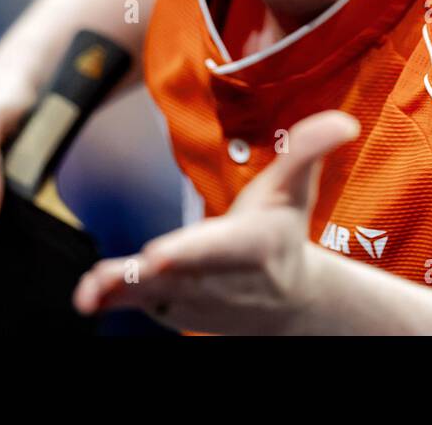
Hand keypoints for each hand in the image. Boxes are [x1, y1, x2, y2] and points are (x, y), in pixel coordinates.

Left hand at [72, 109, 360, 333]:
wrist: (286, 302)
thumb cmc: (281, 234)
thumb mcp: (295, 190)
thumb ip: (308, 151)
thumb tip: (344, 121)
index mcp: (252, 246)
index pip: (222, 249)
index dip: (192, 252)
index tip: (161, 254)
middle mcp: (221, 279)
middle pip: (181, 276)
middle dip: (149, 277)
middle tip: (126, 271)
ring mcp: (194, 300)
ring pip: (152, 296)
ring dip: (122, 292)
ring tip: (90, 293)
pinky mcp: (170, 309)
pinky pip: (139, 307)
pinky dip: (113, 302)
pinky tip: (87, 299)